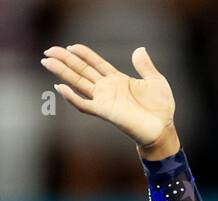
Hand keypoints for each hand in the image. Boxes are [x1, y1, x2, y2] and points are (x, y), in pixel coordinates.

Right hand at [40, 44, 178, 158]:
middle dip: (65, 60)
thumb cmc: (161, 108)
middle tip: (49, 50)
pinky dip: (72, 97)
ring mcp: (104, 100)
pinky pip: (84, 104)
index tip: (71, 46)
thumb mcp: (156, 81)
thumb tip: (139, 49)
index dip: (84, 54)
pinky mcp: (105, 112)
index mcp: (118, 80)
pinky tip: (61, 87)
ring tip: (47, 61)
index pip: (96, 64)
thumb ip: (145, 66)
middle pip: (82, 71)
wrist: (163, 129)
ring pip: (78, 83)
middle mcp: (108, 89)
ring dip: (62, 73)